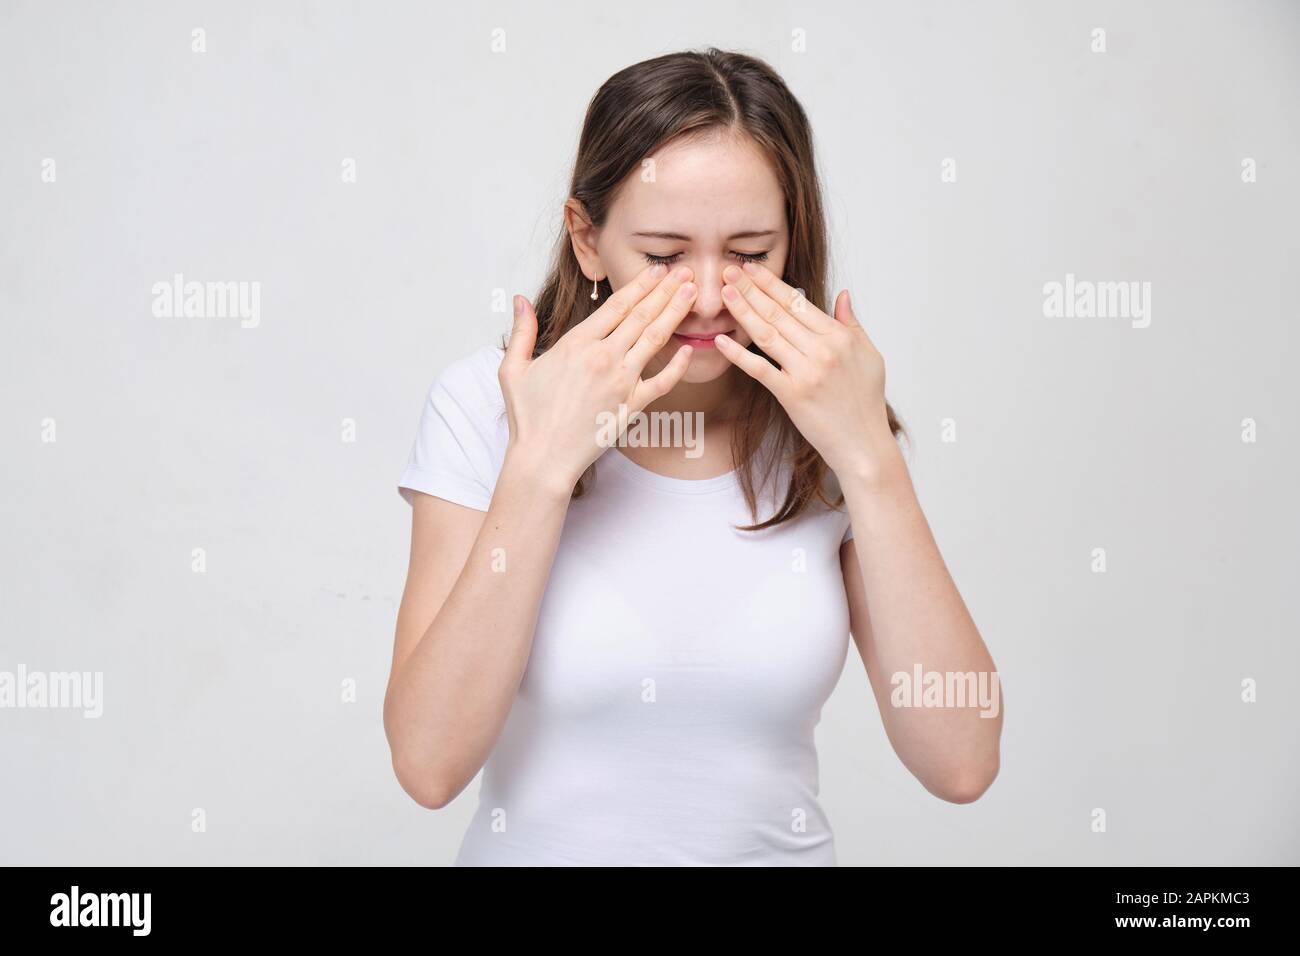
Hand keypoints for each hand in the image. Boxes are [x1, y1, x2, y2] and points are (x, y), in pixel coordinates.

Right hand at [500, 263, 697, 491]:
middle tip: (686, 271)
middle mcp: (604, 357)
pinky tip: (690, 349)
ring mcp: (621, 381)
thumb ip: (522, 331)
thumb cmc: (528, 417)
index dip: (640, 285)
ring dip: (675, 313)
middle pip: (642, 315)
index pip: (617, 305)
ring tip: (692, 293)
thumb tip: (519, 299)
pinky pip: (663, 382)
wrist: (543, 458)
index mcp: (577, 344)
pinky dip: (679, 366)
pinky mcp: (632, 406)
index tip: (657, 270)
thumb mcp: (514, 368)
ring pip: (655, 339)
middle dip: (666, 290)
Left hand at [714, 261, 899, 482]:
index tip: (752, 268)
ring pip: (766, 334)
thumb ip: (852, 323)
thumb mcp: (869, 355)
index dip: (771, 283)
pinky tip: (721, 340)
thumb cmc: (866, 402)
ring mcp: (805, 372)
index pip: (798, 301)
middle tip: (728, 270)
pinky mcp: (791, 395)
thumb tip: (843, 295)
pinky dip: (738, 354)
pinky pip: (760, 369)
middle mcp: (822, 350)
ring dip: (742, 311)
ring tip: (724, 293)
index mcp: (839, 336)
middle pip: (778, 312)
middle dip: (751, 288)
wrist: (864, 443)